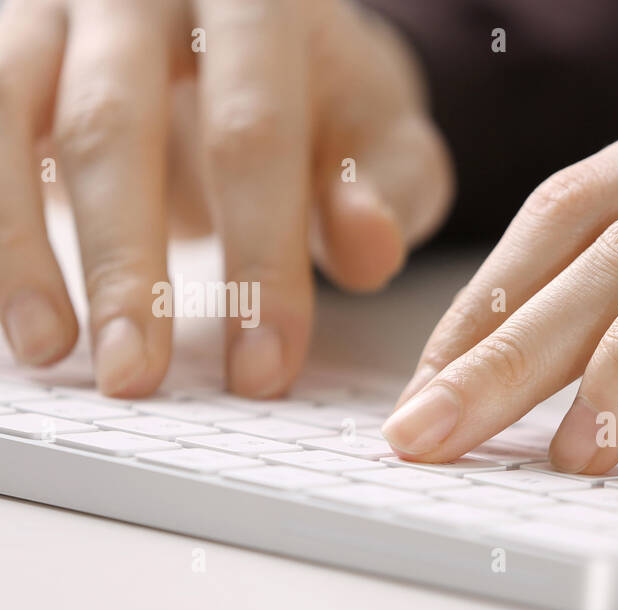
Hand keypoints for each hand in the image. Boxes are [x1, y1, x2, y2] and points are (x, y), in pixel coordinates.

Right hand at [0, 0, 451, 395]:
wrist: (244, 19)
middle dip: (124, 267)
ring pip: (6, 113)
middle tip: (135, 375)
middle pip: (111, 123)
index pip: (252, 135)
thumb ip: (390, 187)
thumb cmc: (316, 92)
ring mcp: (52, 4)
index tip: (262, 369)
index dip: (259, 259)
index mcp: (257, 1)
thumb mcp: (377, 131)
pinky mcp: (1, 35)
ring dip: (18, 245)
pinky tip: (7, 304)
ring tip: (46, 347)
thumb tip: (370, 244)